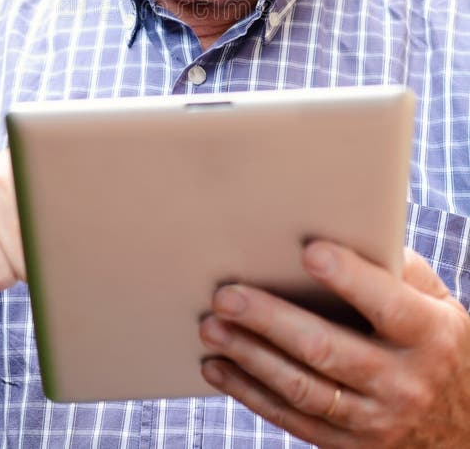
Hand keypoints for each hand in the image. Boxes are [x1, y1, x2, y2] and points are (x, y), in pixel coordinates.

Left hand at [199, 243, 469, 447]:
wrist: (465, 422)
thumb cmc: (435, 337)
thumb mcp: (435, 299)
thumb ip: (395, 267)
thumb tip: (340, 228)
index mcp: (428, 334)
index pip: (387, 305)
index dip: (349, 278)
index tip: (309, 251)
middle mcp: (403, 382)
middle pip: (327, 350)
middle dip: (271, 319)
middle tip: (226, 295)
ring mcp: (376, 420)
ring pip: (303, 389)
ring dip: (249, 357)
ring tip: (211, 327)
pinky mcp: (351, 446)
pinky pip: (294, 421)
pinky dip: (250, 394)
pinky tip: (219, 367)